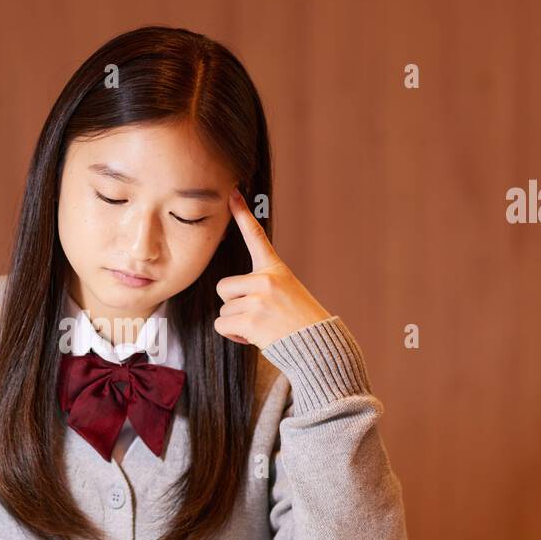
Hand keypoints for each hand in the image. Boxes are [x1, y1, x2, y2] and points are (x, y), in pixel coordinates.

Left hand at [214, 188, 332, 348]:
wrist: (318, 346)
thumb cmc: (300, 323)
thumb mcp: (287, 292)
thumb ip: (261, 287)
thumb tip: (230, 295)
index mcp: (275, 270)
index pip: (257, 237)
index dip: (243, 214)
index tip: (232, 193)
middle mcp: (265, 281)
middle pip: (223, 288)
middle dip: (233, 304)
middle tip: (257, 315)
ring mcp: (258, 300)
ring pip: (224, 309)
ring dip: (236, 322)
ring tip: (262, 327)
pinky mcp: (251, 320)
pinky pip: (222, 324)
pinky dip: (233, 334)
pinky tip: (253, 337)